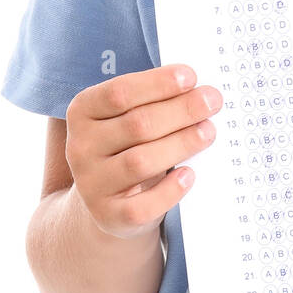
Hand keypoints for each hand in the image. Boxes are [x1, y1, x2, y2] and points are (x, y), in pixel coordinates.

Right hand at [64, 65, 220, 238]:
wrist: (108, 200)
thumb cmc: (128, 144)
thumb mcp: (128, 117)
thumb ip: (154, 101)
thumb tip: (198, 90)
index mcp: (83, 112)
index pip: (119, 92)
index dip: (157, 83)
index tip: (191, 77)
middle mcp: (80, 147)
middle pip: (136, 124)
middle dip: (180, 110)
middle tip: (212, 101)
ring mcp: (91, 184)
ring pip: (140, 162)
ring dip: (181, 144)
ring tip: (208, 132)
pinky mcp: (108, 216)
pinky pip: (142, 205)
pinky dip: (169, 191)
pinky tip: (188, 175)